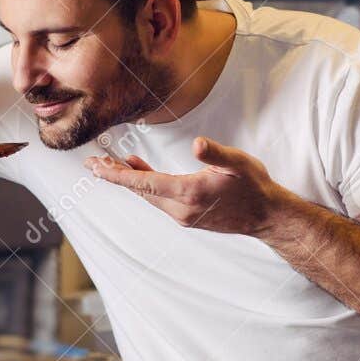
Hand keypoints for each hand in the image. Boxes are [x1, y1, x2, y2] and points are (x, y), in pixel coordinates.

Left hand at [84, 137, 298, 236]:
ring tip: (110, 164)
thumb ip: (216, 154)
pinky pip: (159, 199)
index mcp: (190, 193)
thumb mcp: (238, 163)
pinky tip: (139, 171)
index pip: (145, 183)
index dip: (118, 175)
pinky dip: (145, 186)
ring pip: (149, 196)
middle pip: (141, 191)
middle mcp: (182, 209)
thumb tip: (197, 144)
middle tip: (92, 162)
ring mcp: (184, 215)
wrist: (267, 216)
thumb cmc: (254, 186)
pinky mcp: (188, 216)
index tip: (96, 167)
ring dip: (129, 180)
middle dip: (115, 176)